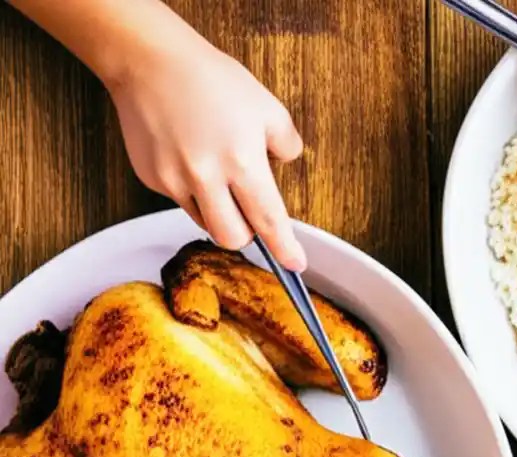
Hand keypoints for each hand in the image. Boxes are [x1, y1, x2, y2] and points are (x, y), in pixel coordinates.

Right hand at [108, 42, 305, 268]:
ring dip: (219, 212)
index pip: (269, 220)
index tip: (295, 264)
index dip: (285, 247)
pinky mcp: (151, 178)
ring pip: (205, 222)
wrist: (151, 62)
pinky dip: (193, 190)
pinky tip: (191, 156)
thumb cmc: (211, 80)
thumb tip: (283, 165)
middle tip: (250, 212)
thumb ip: (286, 143)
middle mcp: (206, 177)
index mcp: (242, 161)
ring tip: (219, 174)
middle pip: (232, 238)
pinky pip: (180, 200)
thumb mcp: (267, 107)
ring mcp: (174, 180)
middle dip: (247, 234)